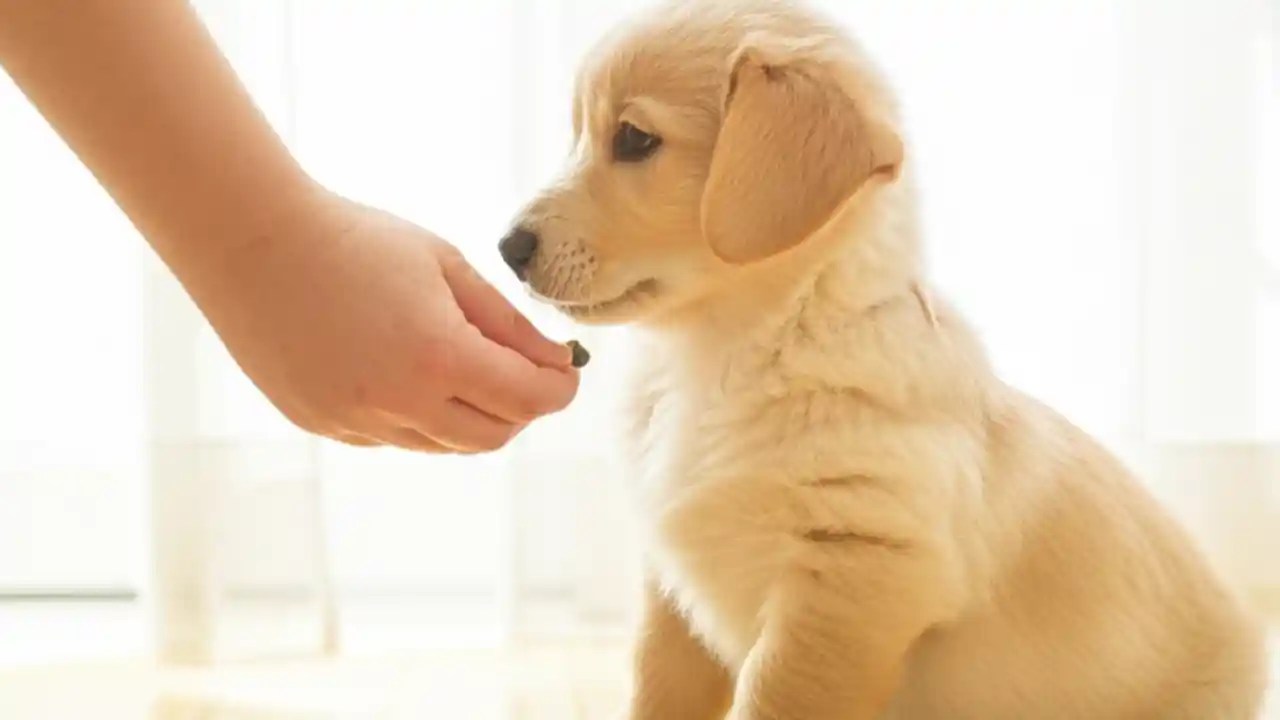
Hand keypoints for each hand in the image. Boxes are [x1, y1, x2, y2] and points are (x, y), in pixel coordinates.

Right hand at [188, 189, 579, 451]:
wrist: (251, 240)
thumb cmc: (356, 238)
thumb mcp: (446, 266)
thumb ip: (507, 322)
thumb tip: (556, 360)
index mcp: (438, 356)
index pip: (528, 400)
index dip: (559, 388)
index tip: (566, 370)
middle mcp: (397, 402)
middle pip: (493, 436)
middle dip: (521, 409)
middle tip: (523, 372)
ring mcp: (355, 420)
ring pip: (443, 444)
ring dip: (469, 414)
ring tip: (461, 362)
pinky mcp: (322, 424)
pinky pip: (393, 437)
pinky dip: (417, 416)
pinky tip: (404, 368)